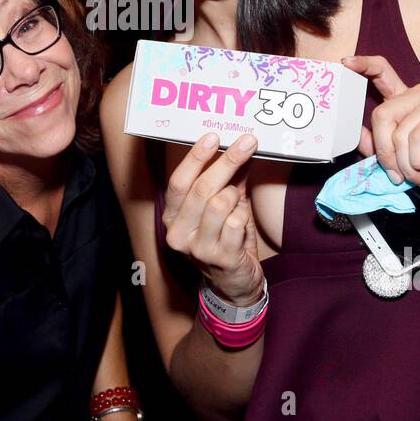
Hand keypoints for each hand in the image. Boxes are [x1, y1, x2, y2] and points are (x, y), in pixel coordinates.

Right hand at [163, 133, 262, 306]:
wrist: (234, 284)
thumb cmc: (225, 239)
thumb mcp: (224, 207)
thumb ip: (229, 180)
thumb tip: (240, 147)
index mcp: (172, 216)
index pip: (179, 181)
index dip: (196, 157)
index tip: (214, 137)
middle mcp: (179, 233)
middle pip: (201, 189)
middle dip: (227, 162)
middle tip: (247, 143)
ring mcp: (198, 248)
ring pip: (220, 204)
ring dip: (235, 195)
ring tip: (238, 199)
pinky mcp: (220, 259)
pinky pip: (236, 223)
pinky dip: (243, 216)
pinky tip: (241, 222)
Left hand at [342, 54, 419, 191]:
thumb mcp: (402, 152)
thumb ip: (380, 145)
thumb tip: (363, 143)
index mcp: (405, 99)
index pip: (382, 70)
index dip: (363, 64)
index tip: (346, 63)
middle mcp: (419, 93)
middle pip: (382, 115)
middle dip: (385, 153)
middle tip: (396, 176)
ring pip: (400, 134)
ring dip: (406, 166)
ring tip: (419, 177)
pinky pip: (418, 139)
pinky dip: (419, 161)